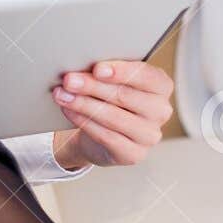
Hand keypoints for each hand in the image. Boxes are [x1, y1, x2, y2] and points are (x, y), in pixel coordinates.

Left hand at [49, 59, 173, 168]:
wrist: (99, 135)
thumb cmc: (108, 100)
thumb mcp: (111, 82)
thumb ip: (105, 73)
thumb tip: (82, 68)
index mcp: (161, 86)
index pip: (147, 76)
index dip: (121, 71)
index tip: (97, 69)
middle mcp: (160, 111)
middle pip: (125, 95)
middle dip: (92, 86)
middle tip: (69, 80)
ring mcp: (150, 135)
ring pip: (113, 117)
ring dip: (83, 104)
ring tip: (62, 95)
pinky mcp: (134, 154)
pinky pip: (106, 136)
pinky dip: (83, 121)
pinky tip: (68, 111)